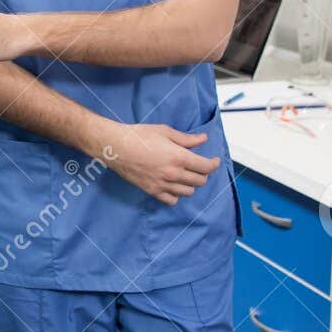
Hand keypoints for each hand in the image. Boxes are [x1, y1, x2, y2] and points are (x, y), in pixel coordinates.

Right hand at [97, 122, 219, 205]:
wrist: (116, 147)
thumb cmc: (139, 136)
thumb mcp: (165, 131)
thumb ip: (186, 139)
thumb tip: (203, 139)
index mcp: (179, 157)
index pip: (206, 167)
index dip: (214, 164)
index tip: (214, 160)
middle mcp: (174, 174)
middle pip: (200, 181)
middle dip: (203, 173)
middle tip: (198, 166)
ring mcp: (163, 184)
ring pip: (188, 192)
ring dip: (191, 184)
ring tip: (186, 176)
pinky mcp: (152, 191)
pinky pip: (172, 200)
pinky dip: (176, 195)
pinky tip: (173, 186)